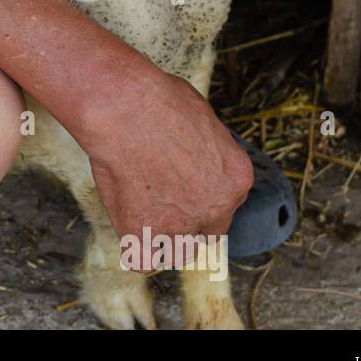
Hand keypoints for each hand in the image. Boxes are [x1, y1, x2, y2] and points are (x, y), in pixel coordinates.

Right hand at [75, 65, 253, 270]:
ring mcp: (180, 225)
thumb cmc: (157, 101)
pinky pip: (142, 259)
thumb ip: (205, 149)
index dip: (201, 199)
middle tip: (161, 202)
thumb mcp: (202, 120)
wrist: (124, 109)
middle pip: (207, 233)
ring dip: (163, 238)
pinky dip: (135, 248)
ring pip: (178, 251)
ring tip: (140, 209)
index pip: (226, 206)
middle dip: (187, 222)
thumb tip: (194, 151)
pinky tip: (128, 227)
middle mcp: (215, 207)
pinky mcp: (143, 234)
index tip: (182, 190)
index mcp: (236, 179)